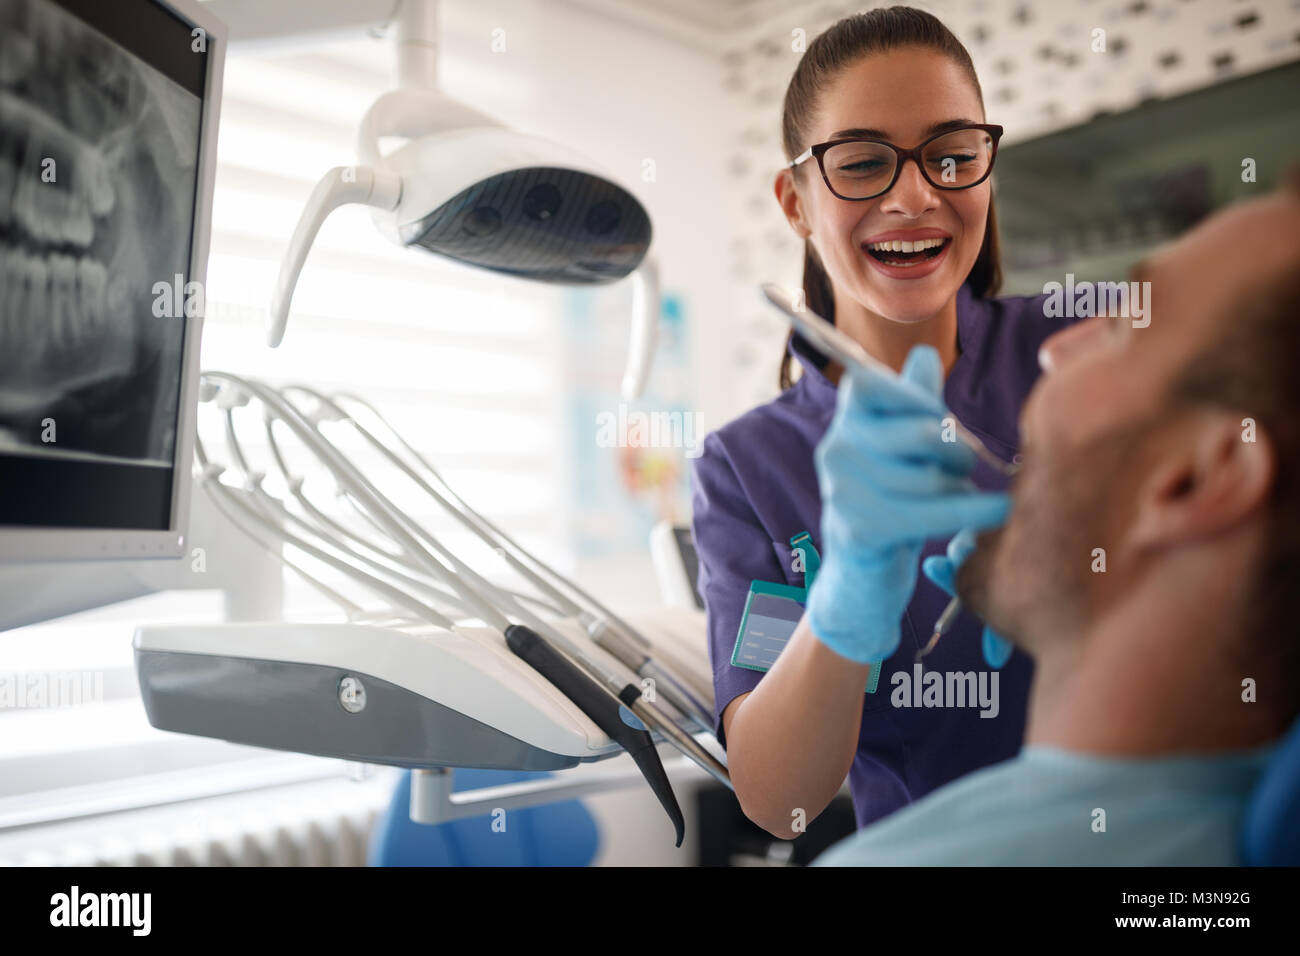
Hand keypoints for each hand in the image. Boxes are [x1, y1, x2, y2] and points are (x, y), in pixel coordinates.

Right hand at [805, 345, 1009, 664]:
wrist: (861, 580)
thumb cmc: (888, 505)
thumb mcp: (898, 450)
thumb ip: (912, 404)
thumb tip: (923, 354)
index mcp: (845, 422)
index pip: (870, 383)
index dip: (914, 398)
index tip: (937, 418)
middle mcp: (836, 450)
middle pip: (920, 430)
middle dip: (957, 448)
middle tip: (966, 464)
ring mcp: (843, 491)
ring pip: (930, 475)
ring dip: (961, 487)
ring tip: (964, 495)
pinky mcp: (860, 530)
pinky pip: (930, 512)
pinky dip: (972, 511)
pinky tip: (998, 511)